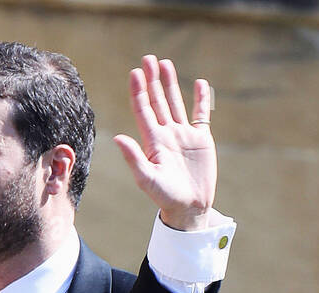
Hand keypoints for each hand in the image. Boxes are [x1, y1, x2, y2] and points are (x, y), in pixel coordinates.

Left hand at [113, 55, 216, 231]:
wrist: (188, 207)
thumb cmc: (165, 197)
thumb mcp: (146, 179)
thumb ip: (133, 158)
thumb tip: (118, 138)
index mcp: (152, 141)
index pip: (143, 110)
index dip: (138, 91)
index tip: (135, 72)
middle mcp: (166, 134)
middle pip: (157, 101)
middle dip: (152, 80)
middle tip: (147, 59)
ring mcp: (183, 135)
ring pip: (176, 103)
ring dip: (170, 84)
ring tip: (165, 64)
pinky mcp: (201, 139)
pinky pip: (200, 115)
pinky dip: (201, 100)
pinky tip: (200, 84)